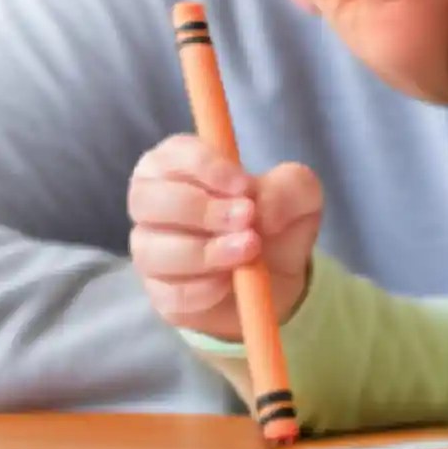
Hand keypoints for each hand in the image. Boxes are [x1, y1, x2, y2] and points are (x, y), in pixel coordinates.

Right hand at [127, 134, 323, 340]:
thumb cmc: (276, 220)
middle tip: (247, 218)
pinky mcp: (161, 294)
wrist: (279, 278)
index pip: (172, 155)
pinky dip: (204, 290)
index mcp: (179, 165)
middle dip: (201, 210)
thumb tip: (261, 209)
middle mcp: (153, 204)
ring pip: (154, 250)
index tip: (243, 185)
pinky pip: (171, 293)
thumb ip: (288, 188)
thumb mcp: (300, 194)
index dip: (205, 167)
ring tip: (249, 251)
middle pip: (147, 200)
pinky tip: (230, 283)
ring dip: (205, 252)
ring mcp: (150, 251)